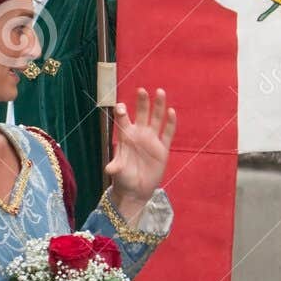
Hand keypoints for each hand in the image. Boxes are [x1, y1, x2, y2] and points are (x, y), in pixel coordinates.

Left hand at [104, 87, 176, 216]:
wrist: (136, 190)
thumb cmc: (124, 179)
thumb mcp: (118, 173)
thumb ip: (116, 167)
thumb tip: (110, 169)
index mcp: (126, 137)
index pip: (124, 121)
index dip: (122, 113)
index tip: (121, 106)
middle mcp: (139, 135)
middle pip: (142, 114)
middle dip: (142, 103)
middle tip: (141, 90)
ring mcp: (152, 140)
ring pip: (156, 119)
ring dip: (158, 106)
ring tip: (160, 92)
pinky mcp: (162, 149)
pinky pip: (167, 133)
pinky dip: (170, 123)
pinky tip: (171, 112)